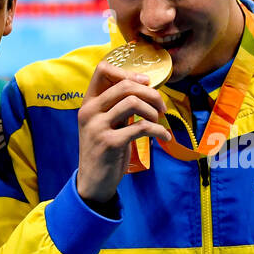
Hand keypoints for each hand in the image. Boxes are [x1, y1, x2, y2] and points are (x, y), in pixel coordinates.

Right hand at [75, 59, 172, 204]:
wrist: (93, 182)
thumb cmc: (104, 151)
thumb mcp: (106, 124)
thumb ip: (118, 106)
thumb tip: (146, 87)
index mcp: (88, 103)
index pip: (102, 70)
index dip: (127, 72)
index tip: (145, 83)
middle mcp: (90, 112)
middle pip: (125, 85)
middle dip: (150, 93)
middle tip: (161, 106)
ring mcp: (97, 127)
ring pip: (133, 102)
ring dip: (153, 111)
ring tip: (158, 122)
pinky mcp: (110, 143)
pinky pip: (141, 127)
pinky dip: (158, 130)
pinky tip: (164, 136)